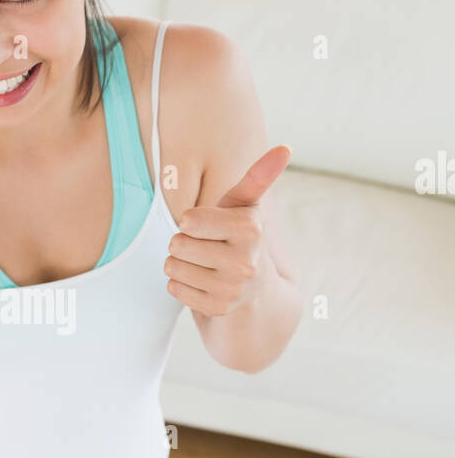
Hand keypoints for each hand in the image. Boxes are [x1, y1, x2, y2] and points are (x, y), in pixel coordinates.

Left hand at [163, 145, 290, 315]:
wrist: (256, 289)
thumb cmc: (240, 236)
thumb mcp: (245, 205)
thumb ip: (258, 176)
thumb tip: (285, 148)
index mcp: (250, 229)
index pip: (188, 220)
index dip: (190, 221)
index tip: (206, 225)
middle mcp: (245, 262)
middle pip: (177, 244)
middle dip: (184, 243)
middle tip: (205, 247)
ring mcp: (232, 289)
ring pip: (172, 267)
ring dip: (181, 264)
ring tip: (204, 263)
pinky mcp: (217, 309)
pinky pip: (174, 288)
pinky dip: (182, 285)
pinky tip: (202, 282)